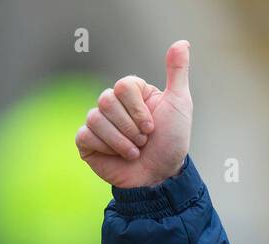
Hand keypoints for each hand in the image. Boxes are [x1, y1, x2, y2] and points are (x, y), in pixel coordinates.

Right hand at [76, 40, 192, 188]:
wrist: (161, 176)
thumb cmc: (172, 142)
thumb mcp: (180, 104)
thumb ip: (177, 73)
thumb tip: (183, 42)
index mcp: (131, 92)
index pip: (123, 86)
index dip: (139, 110)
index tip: (153, 126)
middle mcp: (112, 104)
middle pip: (107, 100)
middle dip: (132, 127)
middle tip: (145, 141)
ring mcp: (97, 121)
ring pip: (96, 118)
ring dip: (123, 141)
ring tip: (135, 151)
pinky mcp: (86, 141)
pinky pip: (85, 135)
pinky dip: (107, 148)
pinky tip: (119, 156)